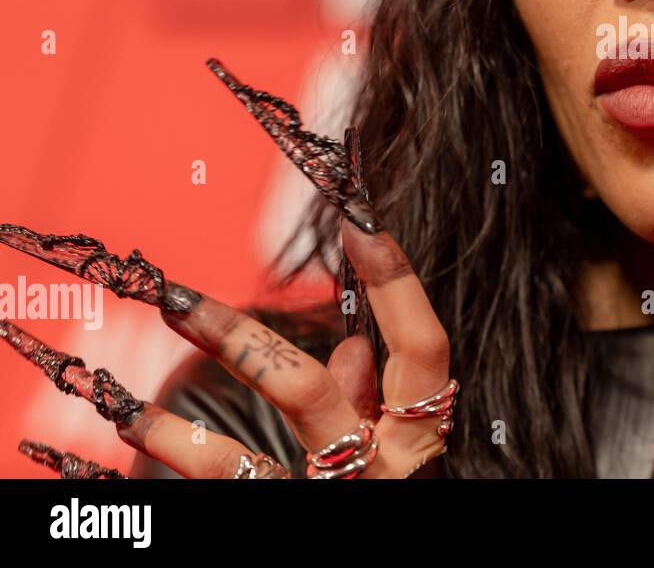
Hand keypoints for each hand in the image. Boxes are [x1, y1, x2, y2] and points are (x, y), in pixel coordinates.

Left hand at [117, 219, 450, 478]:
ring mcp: (330, 501)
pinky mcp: (285, 524)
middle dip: (248, 336)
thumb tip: (348, 346)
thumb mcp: (397, 458)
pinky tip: (135, 421)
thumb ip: (376, 405)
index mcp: (417, 446)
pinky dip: (176, 447)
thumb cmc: (385, 498)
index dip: (397, 287)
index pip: (422, 353)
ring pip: (257, 439)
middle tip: (176, 291)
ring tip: (154, 336)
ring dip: (200, 381)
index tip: (361, 223)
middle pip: (316, 393)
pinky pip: (227, 483)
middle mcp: (377, 473)